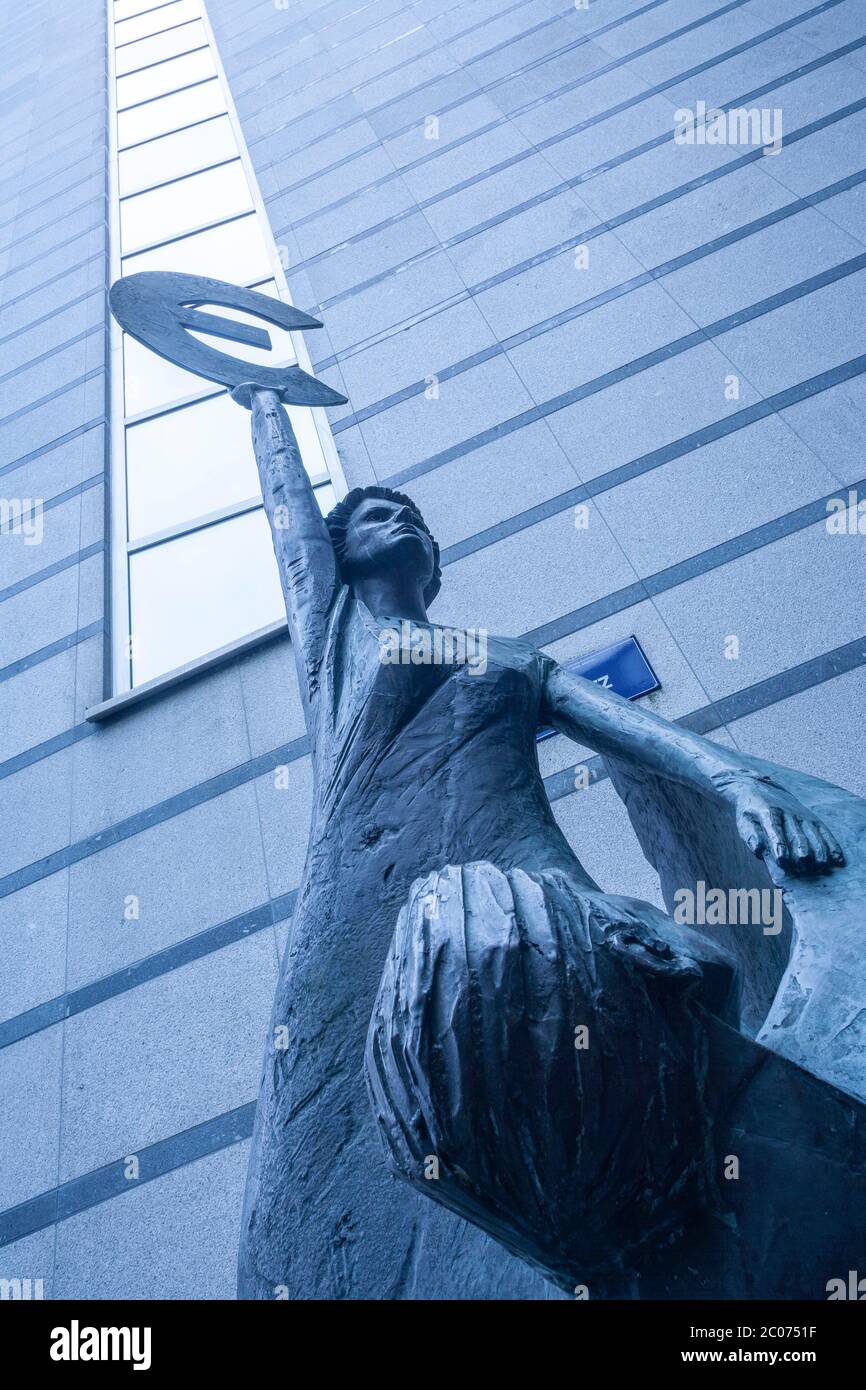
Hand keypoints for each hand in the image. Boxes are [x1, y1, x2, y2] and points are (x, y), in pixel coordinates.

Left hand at [718, 772, 844, 874]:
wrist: (761, 788)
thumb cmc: (751, 811)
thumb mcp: (744, 821)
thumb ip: (750, 836)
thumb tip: (760, 850)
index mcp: (768, 812)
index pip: (775, 830)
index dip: (779, 845)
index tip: (782, 860)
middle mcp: (788, 812)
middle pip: (797, 835)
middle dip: (801, 852)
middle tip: (803, 869)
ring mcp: (802, 814)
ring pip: (813, 834)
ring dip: (819, 851)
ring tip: (821, 867)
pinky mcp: (812, 818)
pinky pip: (824, 831)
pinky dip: (832, 844)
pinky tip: (838, 858)